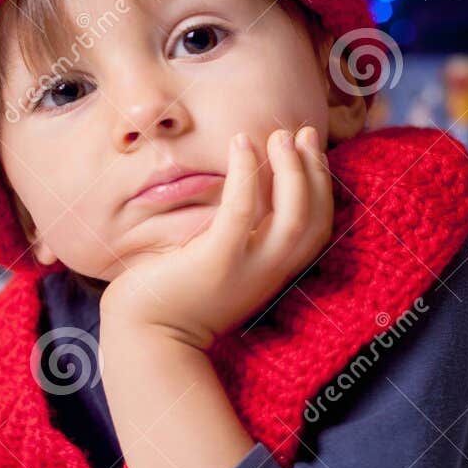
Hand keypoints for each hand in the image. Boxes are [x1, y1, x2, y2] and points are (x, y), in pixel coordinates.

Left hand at [100, 124, 334, 350]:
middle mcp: (269, 273)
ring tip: (278, 136)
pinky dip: (246, 175)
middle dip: (314, 170)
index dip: (321, 183)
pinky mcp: (216, 262)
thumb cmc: (176, 291)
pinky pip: (241, 213)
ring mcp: (246, 269)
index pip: (318, 226)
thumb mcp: (220, 260)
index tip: (309, 146)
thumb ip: (239, 233)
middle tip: (298, 132)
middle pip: (314, 219)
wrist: (145, 335)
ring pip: (292, 217)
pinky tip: (240, 143)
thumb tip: (246, 191)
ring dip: (291, 170)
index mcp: (274, 271)